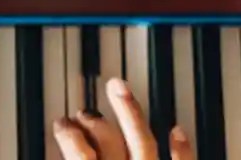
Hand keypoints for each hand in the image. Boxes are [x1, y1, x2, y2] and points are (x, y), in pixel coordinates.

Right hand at [53, 78, 192, 159]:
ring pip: (143, 142)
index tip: (62, 124)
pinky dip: (181, 149)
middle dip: (93, 122)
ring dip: (130, 113)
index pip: (78, 153)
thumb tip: (59, 156)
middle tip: (84, 113)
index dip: (66, 135)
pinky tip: (177, 130)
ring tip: (120, 88)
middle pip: (108, 141)